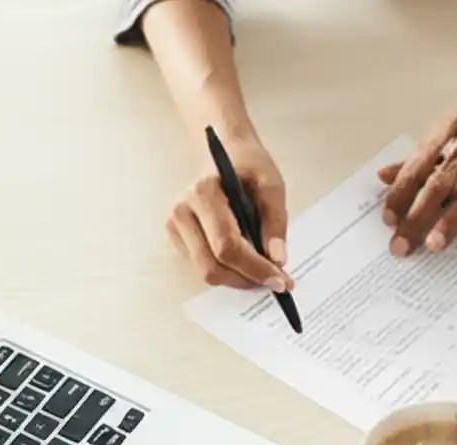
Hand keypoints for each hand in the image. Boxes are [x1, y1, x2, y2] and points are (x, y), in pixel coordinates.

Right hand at [166, 136, 291, 289]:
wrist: (224, 151)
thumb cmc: (248, 165)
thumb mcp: (271, 184)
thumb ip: (275, 221)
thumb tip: (276, 259)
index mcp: (203, 193)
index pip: (227, 245)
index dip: (254, 268)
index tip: (281, 280)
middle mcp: (182, 212)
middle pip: (212, 266)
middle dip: (246, 279)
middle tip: (276, 280)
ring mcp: (175, 227)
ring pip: (206, 271)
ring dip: (238, 278)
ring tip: (263, 271)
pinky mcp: (177, 237)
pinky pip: (202, 266)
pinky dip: (228, 271)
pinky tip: (246, 261)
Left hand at [379, 84, 456, 255]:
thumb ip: (423, 154)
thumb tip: (384, 176)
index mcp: (454, 129)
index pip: (419, 166)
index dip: (400, 194)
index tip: (387, 220)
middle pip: (440, 183)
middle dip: (416, 216)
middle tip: (400, 246)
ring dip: (451, 219)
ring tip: (433, 245)